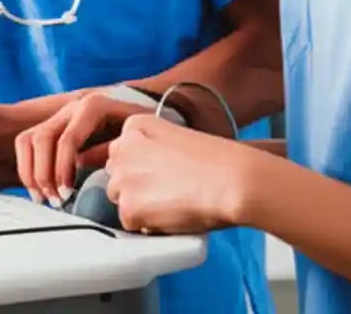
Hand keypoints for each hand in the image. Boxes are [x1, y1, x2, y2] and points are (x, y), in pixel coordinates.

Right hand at [14, 92, 152, 206]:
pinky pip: (27, 143)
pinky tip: (38, 189)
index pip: (67, 139)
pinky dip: (27, 167)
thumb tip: (82, 166)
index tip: (66, 193)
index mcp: (92, 106)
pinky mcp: (52, 127)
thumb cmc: (143, 133)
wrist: (144, 115)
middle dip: (43, 173)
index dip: (62, 168)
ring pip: (28, 139)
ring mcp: (59, 115)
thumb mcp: (136, 140)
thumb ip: (111, 151)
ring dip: (30, 171)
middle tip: (55, 200)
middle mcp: (70, 107)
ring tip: (41, 198)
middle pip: (41, 137)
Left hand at [105, 114, 263, 233]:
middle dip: (136, 186)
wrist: (234, 181)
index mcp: (134, 126)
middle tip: (168, 191)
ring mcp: (123, 178)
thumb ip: (152, 147)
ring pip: (121, 199)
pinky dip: (148, 225)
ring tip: (172, 204)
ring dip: (140, 206)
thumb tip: (142, 170)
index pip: (121, 153)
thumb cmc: (217, 161)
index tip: (162, 173)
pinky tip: (171, 216)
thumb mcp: (178, 138)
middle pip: (117, 176)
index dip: (142, 168)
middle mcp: (122, 149)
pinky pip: (130, 222)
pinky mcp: (129, 207)